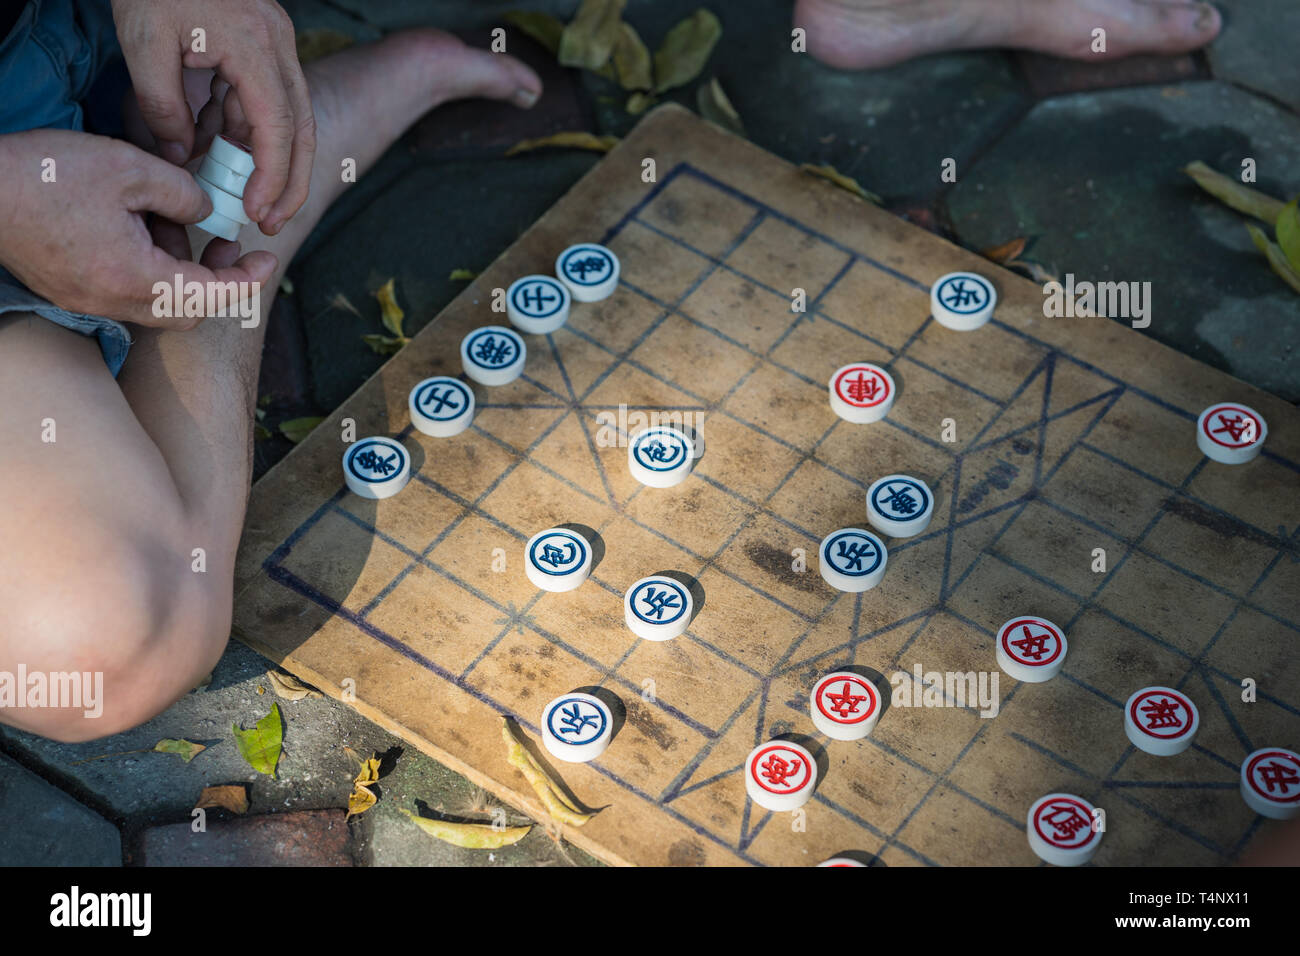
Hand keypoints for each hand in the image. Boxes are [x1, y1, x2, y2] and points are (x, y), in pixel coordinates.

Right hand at [0, 130, 275, 328]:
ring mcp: (88, 302)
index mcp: (136, 278)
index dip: (247, 279)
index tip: (267, 259)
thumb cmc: (47, 174)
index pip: (212, 296)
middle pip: (188, 311)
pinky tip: (137, 225)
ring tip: (167, 216)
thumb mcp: (130, 169)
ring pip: (158, 302)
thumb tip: (205, 213)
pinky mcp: (71, 292)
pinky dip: (147, 266)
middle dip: (215, 280)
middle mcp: (114, 302)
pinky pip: (126, 292)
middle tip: (225, 242)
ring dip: (178, 268)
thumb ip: (182, 194)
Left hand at [110, 0, 314, 234]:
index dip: (273, 177)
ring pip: (291, 116)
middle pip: (303, 128)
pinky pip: (267, 97)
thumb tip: (182, 156)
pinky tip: (223, 148)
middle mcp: (278, 45)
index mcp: (254, 45)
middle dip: (290, 181)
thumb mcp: (143, 44)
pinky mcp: (264, 42)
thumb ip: (163, 107)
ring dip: (270, 159)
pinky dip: (250, 128)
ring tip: (245, 195)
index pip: (279, 127)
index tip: (259, 211)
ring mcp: (276, 42)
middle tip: (271, 220)